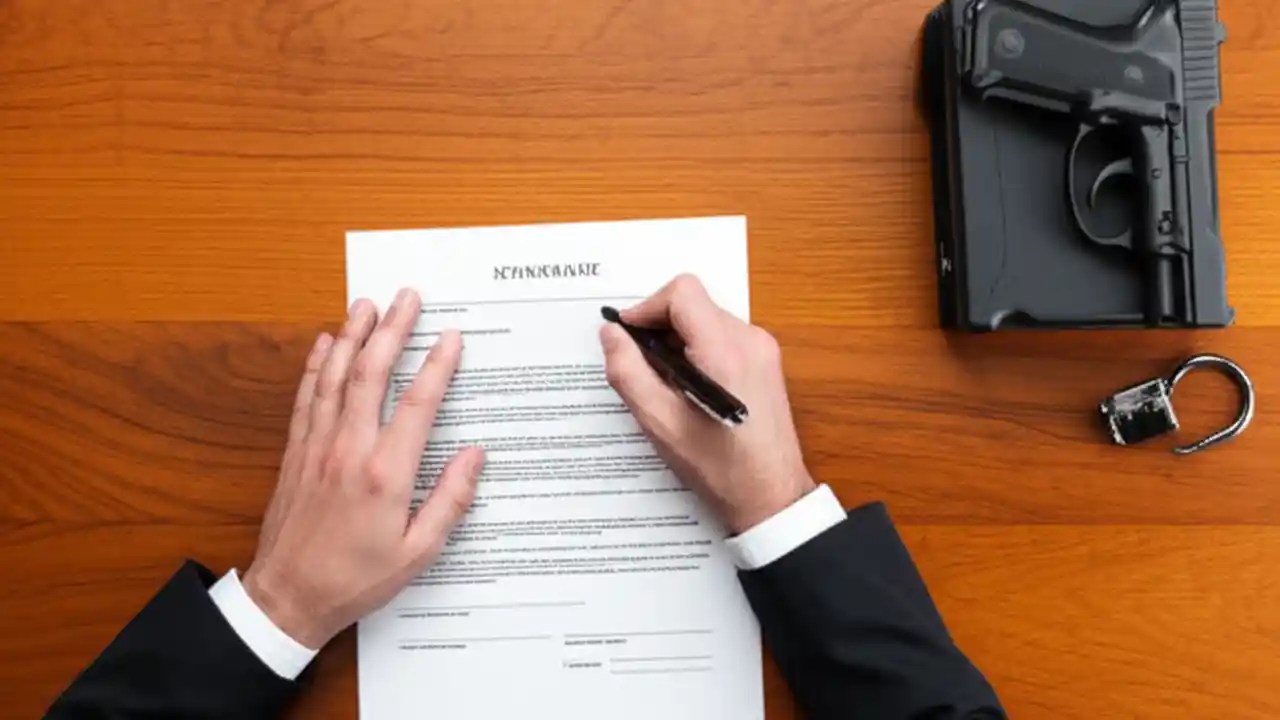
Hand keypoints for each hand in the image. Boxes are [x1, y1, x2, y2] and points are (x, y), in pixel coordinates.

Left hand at [243, 289, 484, 648]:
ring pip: (334, 376)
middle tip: (407, 297)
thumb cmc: (355, 580)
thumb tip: (475, 457)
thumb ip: (449, 500)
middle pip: (372, 373)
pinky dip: (316, 365)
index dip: (437, 365)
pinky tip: (323, 344)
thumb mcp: (418, 552)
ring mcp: (317, 447)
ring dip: (351, 335)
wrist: (288, 598)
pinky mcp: (296, 453)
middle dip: (391, 329)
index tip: (451, 338)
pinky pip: (307, 397)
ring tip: (367, 304)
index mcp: (385, 474)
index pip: (418, 404)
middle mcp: (349, 450)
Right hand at [599, 275, 813, 534]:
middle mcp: (750, 340)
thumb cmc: (720, 467)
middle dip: (660, 327)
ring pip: (707, 319)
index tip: (628, 336)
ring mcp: (763, 350)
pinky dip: (698, 350)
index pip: (682, 293)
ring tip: (665, 384)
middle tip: (642, 366)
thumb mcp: (660, 422)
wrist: (771, 497)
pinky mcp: (766, 362)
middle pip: (693, 304)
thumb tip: (612, 335)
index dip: (646, 307)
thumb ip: (629, 372)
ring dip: (678, 341)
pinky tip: (688, 388)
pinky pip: (723, 337)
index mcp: (725, 350)